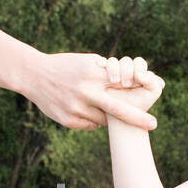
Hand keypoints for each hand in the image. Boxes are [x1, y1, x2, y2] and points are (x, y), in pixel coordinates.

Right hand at [25, 53, 157, 130]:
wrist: (33, 75)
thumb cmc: (65, 65)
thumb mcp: (86, 62)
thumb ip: (106, 72)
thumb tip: (129, 81)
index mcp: (92, 75)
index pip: (121, 85)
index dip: (138, 93)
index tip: (154, 95)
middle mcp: (85, 93)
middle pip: (117, 109)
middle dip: (137, 118)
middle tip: (154, 124)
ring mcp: (76, 109)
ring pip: (104, 119)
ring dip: (109, 115)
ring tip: (101, 105)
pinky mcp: (68, 120)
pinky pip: (90, 124)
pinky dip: (93, 119)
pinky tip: (85, 109)